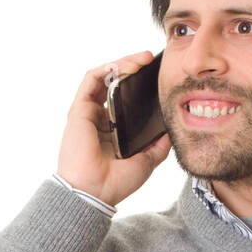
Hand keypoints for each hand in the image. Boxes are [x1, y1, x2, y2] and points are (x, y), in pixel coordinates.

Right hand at [56, 51, 171, 206]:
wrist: (95, 192)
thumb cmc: (115, 182)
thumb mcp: (146, 161)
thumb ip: (158, 146)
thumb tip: (172, 130)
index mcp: (112, 131)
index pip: (125, 100)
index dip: (138, 86)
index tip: (157, 78)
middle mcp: (99, 119)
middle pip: (114, 84)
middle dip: (132, 68)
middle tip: (150, 60)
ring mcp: (88, 113)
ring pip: (104, 78)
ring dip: (122, 64)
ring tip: (141, 59)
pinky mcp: (79, 109)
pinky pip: (91, 79)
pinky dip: (108, 69)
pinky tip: (125, 66)